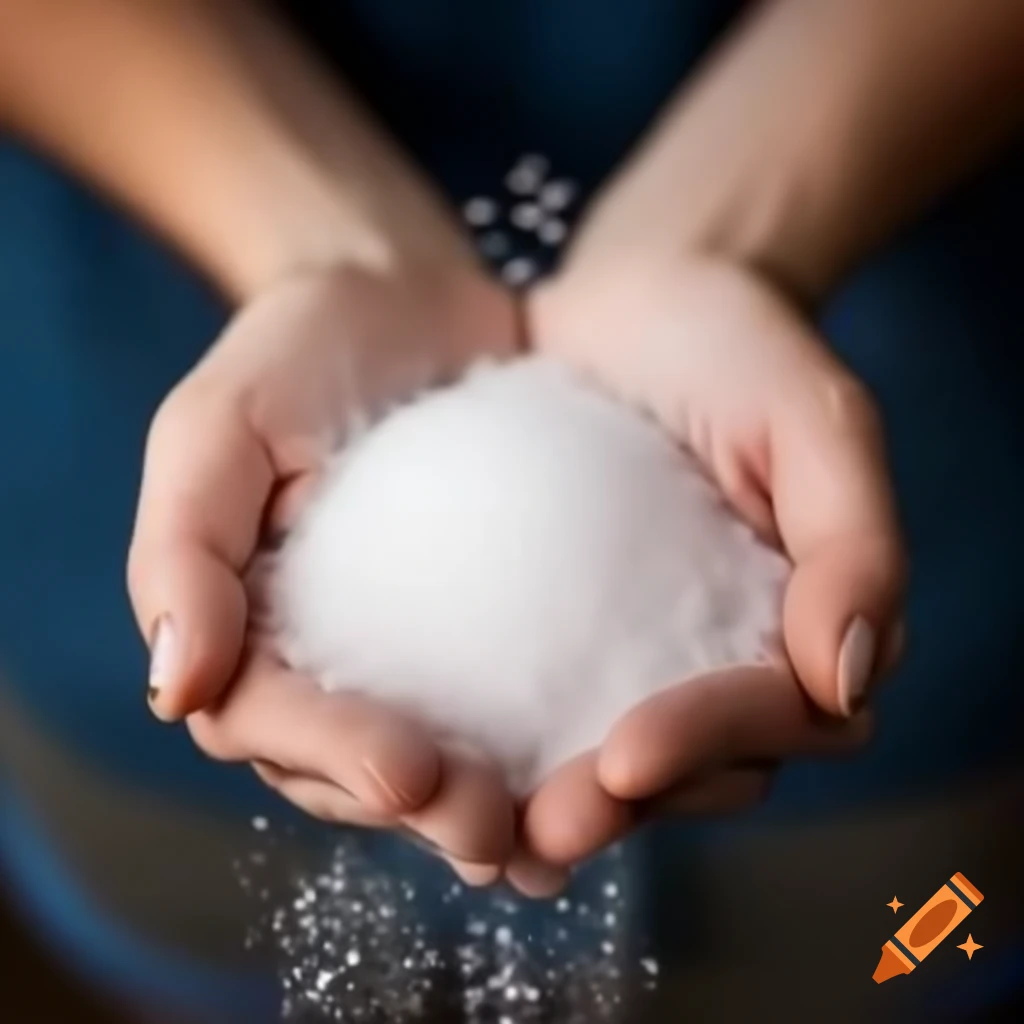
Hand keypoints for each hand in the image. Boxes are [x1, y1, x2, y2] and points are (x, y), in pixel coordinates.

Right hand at [127, 261, 521, 879]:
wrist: (402, 302)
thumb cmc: (298, 354)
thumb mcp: (219, 426)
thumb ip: (184, 549)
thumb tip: (173, 688)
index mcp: (241, 630)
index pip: (269, 722)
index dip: (335, 759)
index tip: (409, 772)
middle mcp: (321, 661)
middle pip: (355, 770)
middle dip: (422, 810)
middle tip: (494, 828)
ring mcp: (406, 654)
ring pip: (433, 762)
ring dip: (489, 809)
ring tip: (554, 832)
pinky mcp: (485, 629)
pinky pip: (509, 700)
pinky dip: (546, 746)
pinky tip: (599, 770)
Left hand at [515, 254, 905, 869]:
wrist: (640, 300)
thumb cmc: (736, 349)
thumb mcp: (814, 420)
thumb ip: (854, 545)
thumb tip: (847, 678)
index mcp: (802, 628)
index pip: (774, 719)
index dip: (707, 747)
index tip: (626, 752)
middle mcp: (723, 658)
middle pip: (688, 769)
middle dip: (617, 805)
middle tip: (539, 825)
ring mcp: (636, 652)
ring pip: (605, 760)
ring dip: (544, 801)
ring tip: (474, 824)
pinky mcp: (558, 631)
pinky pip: (528, 700)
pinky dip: (489, 742)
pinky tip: (431, 758)